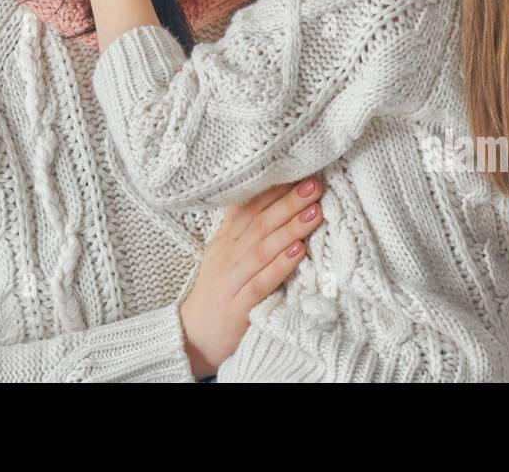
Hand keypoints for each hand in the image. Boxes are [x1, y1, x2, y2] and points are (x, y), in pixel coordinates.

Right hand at [179, 176, 325, 378]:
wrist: (193, 337)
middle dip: (288, 202)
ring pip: (261, 248)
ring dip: (290, 228)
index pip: (248, 206)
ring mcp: (230, 280)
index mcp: (225, 240)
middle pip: (258, 222)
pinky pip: (259, 283)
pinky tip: (298, 252)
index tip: (299, 172)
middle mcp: (226, 254)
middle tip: (314, 185)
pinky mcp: (236, 307)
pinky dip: (279, 266)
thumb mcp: (225, 255)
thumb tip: (276, 202)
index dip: (273, 189)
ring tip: (315, 211)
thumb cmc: (218, 293)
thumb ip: (246, 231)